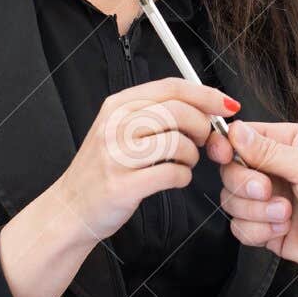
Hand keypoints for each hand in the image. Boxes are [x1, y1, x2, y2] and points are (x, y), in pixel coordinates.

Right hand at [0, 77, 237, 296]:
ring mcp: (117, 156)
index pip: (171, 87)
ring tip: (185, 162)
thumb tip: (205, 104)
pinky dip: (183, 177)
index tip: (227, 105)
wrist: (70, 209)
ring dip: (193, 155)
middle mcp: (115, 126)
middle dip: (202, 127)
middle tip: (204, 141)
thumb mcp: (120, 129)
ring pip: (178, 142)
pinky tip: (176, 178)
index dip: (206, 94)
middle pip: (178, 112)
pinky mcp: (122, 185)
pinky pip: (172, 173)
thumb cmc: (104, 169)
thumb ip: (155, 113)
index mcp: (117, 106)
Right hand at [204, 120, 297, 287]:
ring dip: (256, 211)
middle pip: (230, 171)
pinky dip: (258, 231)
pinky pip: (241, 230)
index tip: (224, 154)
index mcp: (287, 143)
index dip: (225, 145)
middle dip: (244, 184)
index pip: (241, 137)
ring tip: (286, 214)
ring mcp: (271, 202)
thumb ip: (267, 150)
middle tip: (268, 190)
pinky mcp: (270, 231)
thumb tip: (233, 131)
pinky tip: (283, 230)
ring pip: (232, 202)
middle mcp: (275, 170)